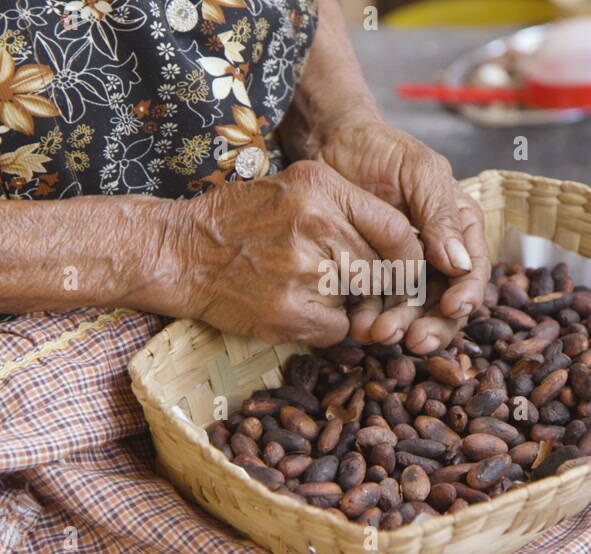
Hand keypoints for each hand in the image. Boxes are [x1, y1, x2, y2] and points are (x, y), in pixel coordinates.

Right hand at [148, 161, 422, 346]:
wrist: (180, 252)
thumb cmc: (239, 220)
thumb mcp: (294, 188)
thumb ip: (346, 208)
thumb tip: (404, 245)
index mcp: (322, 186)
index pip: (396, 230)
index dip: (410, 260)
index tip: (407, 272)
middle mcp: (317, 222)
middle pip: (383, 270)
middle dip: (379, 288)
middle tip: (360, 291)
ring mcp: (303, 269)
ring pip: (363, 301)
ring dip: (352, 308)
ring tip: (319, 295)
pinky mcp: (289, 309)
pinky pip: (338, 329)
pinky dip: (328, 328)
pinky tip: (301, 311)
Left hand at [293, 120, 490, 352]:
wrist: (332, 144)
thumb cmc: (382, 150)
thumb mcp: (420, 171)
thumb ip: (441, 215)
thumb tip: (459, 263)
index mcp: (459, 229)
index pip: (473, 271)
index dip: (466, 295)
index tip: (452, 309)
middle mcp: (436, 255)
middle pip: (445, 303)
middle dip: (432, 325)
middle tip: (413, 339)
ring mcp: (404, 269)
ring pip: (412, 311)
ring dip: (400, 327)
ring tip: (378, 333)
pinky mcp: (372, 276)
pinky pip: (377, 305)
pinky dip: (371, 319)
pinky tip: (358, 326)